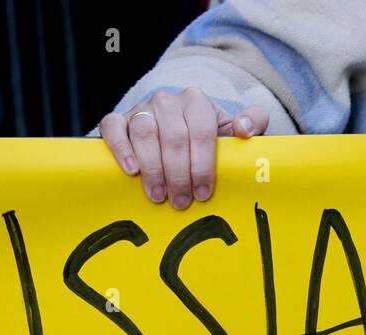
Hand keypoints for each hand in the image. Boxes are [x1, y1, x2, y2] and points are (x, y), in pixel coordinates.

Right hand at [100, 89, 268, 209]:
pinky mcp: (119, 119)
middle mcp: (168, 101)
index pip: (202, 131)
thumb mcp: (230, 131)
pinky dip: (120, 148)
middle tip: (180, 202)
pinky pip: (113, 127)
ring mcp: (142, 109)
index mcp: (197, 102)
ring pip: (145, 132)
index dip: (203, 165)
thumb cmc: (204, 139)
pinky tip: (131, 171)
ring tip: (158, 196)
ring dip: (152, 167)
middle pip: (174, 136)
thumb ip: (252, 124)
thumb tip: (245, 129)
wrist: (172, 130)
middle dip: (178, 174)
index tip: (203, 193)